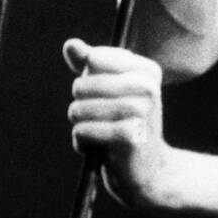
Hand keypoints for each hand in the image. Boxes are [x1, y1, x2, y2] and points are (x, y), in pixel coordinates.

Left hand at [63, 38, 169, 208]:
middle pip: (81, 85)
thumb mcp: (109, 92)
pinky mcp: (128, 137)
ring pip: (77, 110)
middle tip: (105, 123)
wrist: (148, 172)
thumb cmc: (125, 127)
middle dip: (81, 108)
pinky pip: (80, 132)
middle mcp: (147, 87)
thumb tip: (70, 44)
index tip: (109, 99)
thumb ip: (89, 65)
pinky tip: (103, 151)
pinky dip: (83, 144)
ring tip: (103, 137)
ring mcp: (140, 112)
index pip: (93, 59)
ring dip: (82, 127)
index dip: (88, 83)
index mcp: (147, 70)